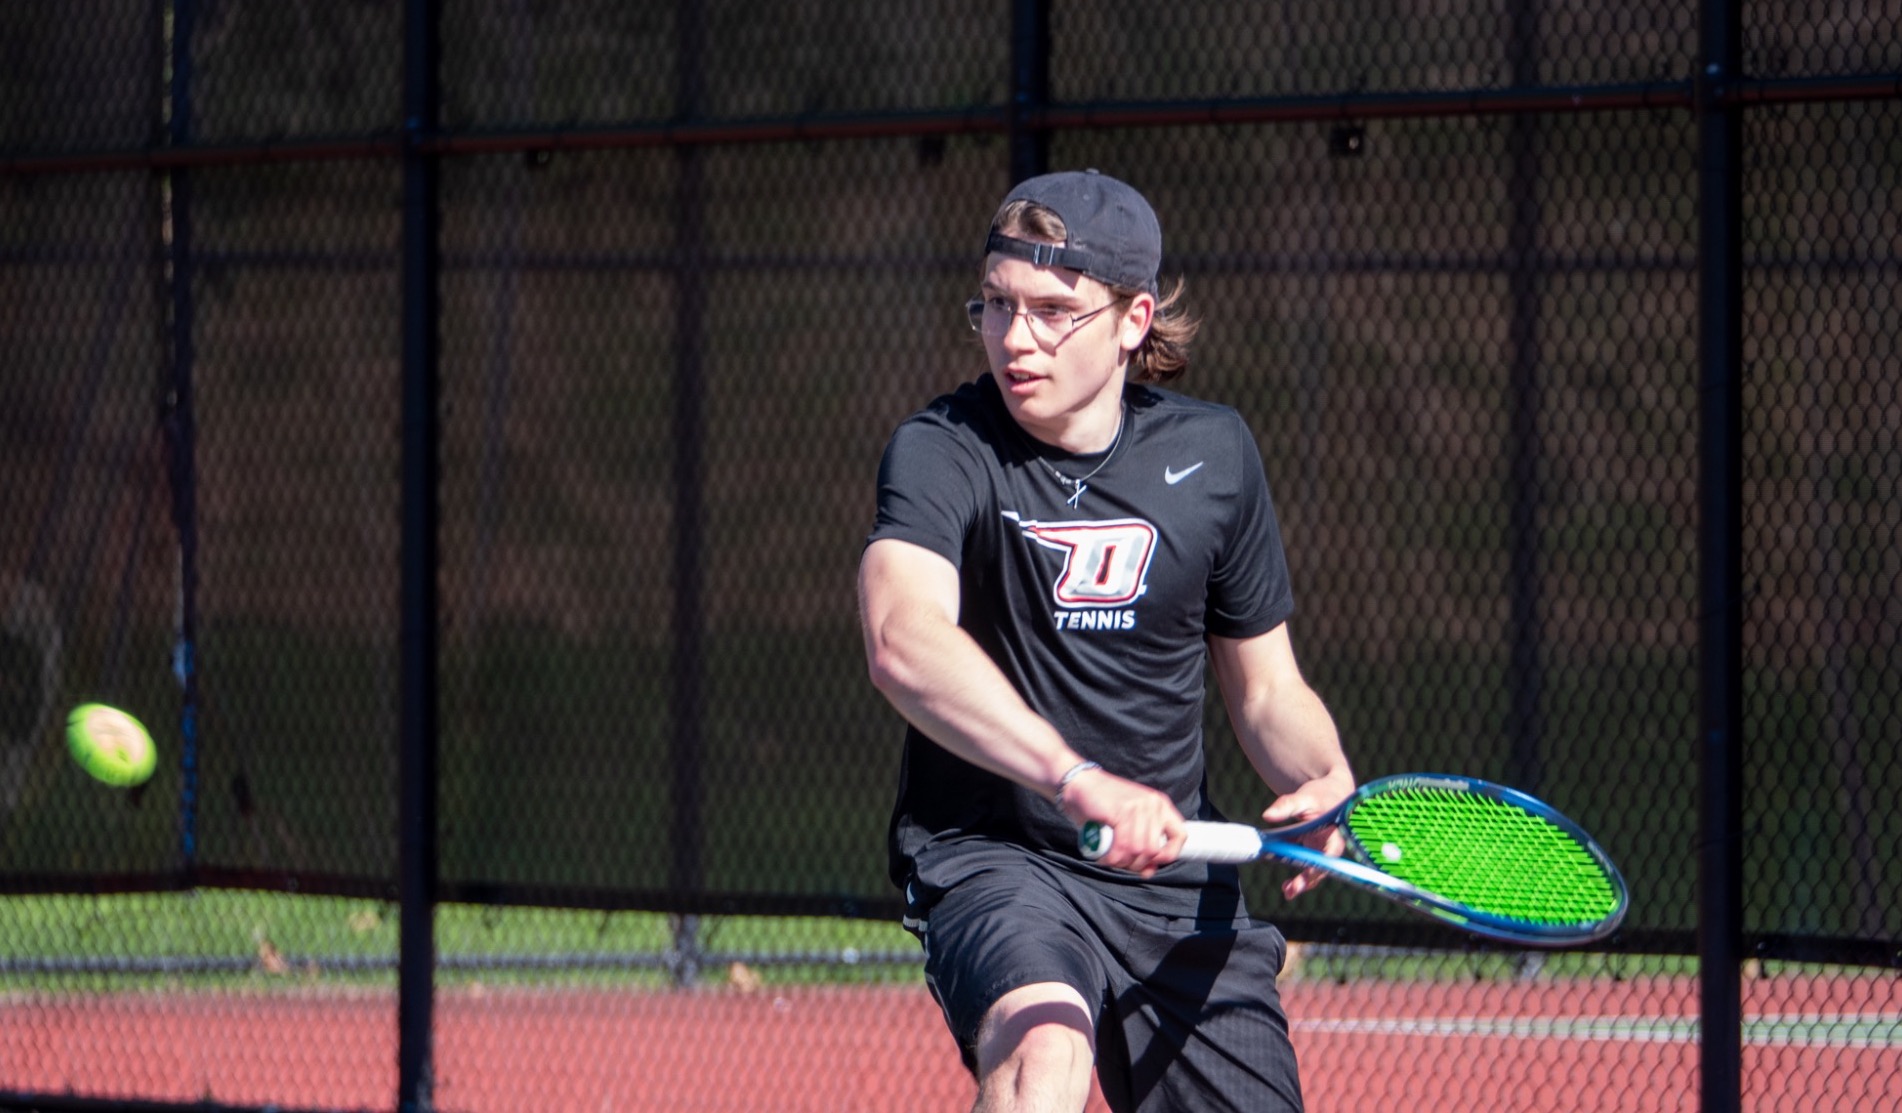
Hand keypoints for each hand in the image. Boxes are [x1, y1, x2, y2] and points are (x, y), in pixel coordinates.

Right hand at [1057, 766, 1185, 877]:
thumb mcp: (1129, 823)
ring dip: (1122, 863)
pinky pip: (1123, 845)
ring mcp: (1138, 806)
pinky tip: (1105, 858)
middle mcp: (1153, 804)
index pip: (1180, 835)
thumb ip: (1141, 844)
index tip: (1151, 863)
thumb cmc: (1103, 807)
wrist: (1079, 783)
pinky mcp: (1122, 810)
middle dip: (1136, 864)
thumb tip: (1149, 872)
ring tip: (1110, 861)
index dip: (1169, 855)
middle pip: (1154, 849)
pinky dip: (1113, 858)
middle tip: (1121, 863)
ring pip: (1138, 850)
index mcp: (1161, 805)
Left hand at [1262, 776, 1355, 900]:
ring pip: (1313, 869)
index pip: (1329, 855)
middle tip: (1291, 890)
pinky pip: (1305, 862)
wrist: (1329, 790)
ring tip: (1287, 890)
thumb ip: (1286, 805)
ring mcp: (1322, 849)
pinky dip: (1296, 870)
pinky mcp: (1312, 848)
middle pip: (1322, 867)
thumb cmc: (1321, 794)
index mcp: (1335, 834)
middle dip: (1307, 880)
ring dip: (1302, 881)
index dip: (1318, 867)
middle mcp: (1331, 845)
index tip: (1306, 874)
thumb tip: (1267, 816)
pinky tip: (1285, 882)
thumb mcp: (1304, 797)